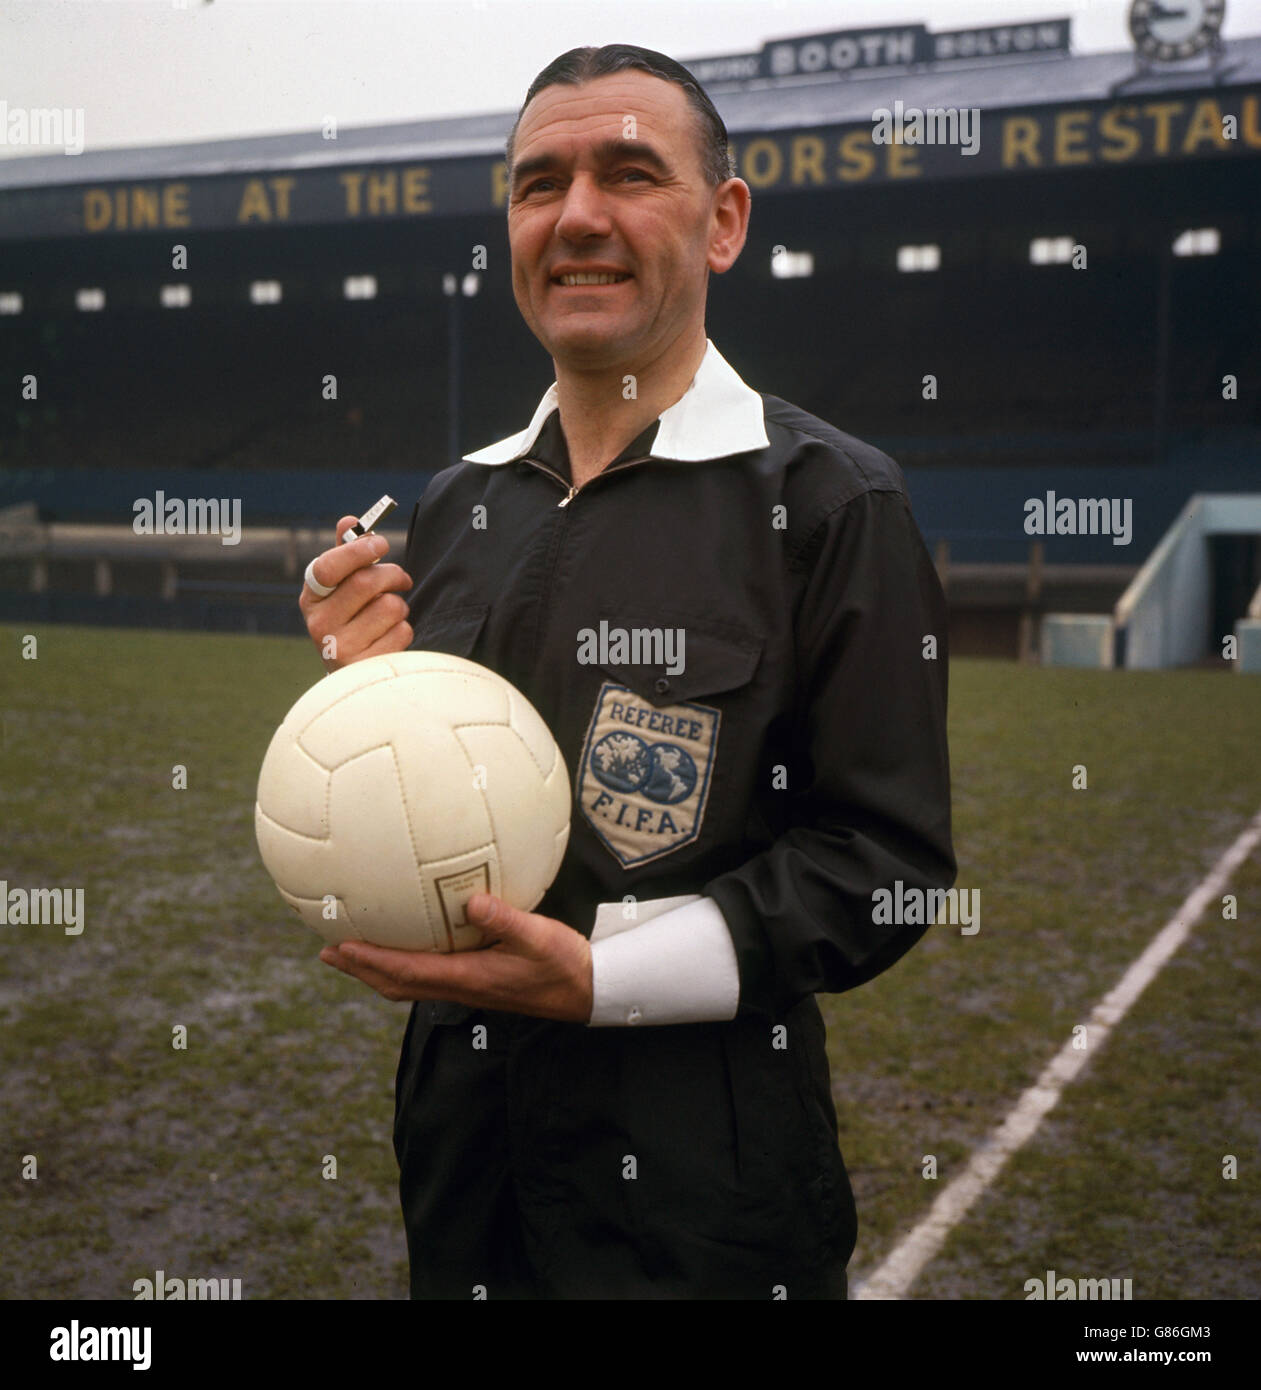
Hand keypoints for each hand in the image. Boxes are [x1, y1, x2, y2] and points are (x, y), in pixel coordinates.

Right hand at [299, 516, 414, 671]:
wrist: (353, 670)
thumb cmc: (351, 617)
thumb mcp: (342, 588)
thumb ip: (347, 554)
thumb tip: (349, 521)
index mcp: (311, 598)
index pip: (327, 567)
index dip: (358, 550)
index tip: (381, 543)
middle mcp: (319, 624)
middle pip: (366, 582)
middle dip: (392, 574)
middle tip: (401, 578)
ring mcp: (340, 648)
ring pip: (389, 606)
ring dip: (400, 605)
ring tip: (390, 614)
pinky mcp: (366, 666)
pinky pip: (402, 632)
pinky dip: (403, 629)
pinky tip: (390, 636)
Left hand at [318, 893, 593, 1023]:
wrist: (587, 990)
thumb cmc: (565, 963)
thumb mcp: (540, 937)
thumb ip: (505, 919)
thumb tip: (470, 901)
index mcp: (469, 978)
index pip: (406, 972)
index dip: (370, 961)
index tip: (339, 947)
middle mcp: (461, 987)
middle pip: (396, 984)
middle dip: (360, 969)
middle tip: (328, 952)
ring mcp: (469, 987)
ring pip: (409, 984)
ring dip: (376, 971)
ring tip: (352, 954)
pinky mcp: (478, 982)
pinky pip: (428, 976)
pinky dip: (404, 966)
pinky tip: (407, 947)